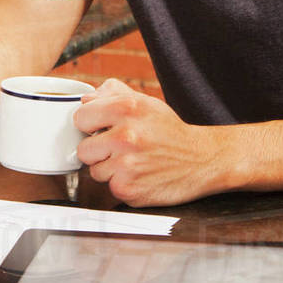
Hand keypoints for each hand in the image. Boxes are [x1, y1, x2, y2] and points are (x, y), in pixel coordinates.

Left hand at [74, 78, 223, 206]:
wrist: (202, 160)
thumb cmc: (170, 132)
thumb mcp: (146, 102)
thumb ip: (113, 94)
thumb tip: (85, 100)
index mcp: (127, 107)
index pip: (80, 117)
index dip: (91, 124)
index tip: (102, 128)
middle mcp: (125, 135)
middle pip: (83, 148)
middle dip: (98, 150)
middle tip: (120, 149)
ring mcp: (126, 165)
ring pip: (94, 171)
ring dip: (110, 169)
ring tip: (133, 162)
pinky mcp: (128, 189)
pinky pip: (109, 187)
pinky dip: (122, 184)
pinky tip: (139, 175)